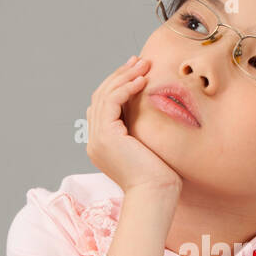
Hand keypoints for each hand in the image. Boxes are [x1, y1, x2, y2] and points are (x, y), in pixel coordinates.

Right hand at [86, 54, 181, 195]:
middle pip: (100, 96)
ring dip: (124, 76)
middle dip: (120, 75)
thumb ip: (143, 129)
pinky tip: (141, 80)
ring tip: (143, 65)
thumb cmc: (160, 177)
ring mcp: (97, 139)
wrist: (156, 195)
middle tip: (139, 60)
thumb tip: (152, 109)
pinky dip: (125, 87)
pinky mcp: (105, 136)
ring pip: (104, 95)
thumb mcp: (149, 147)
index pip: (104, 105)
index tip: (138, 71)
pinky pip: (111, 101)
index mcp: (103, 144)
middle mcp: (95, 141)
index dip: (119, 84)